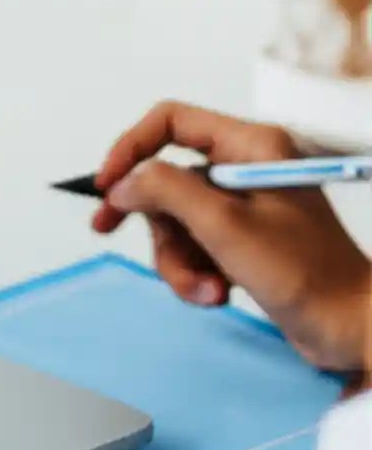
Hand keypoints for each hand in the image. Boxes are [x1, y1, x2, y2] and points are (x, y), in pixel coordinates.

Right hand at [93, 101, 371, 373]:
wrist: (354, 327)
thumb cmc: (306, 273)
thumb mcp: (226, 226)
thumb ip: (167, 192)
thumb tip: (121, 184)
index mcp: (250, 146)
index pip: (171, 122)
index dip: (131, 148)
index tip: (107, 184)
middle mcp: (243, 168)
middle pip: (165, 178)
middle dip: (150, 218)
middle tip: (104, 228)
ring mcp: (242, 206)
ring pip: (174, 221)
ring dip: (177, 260)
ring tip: (205, 289)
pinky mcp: (241, 241)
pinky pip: (192, 247)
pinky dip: (194, 274)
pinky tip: (216, 294)